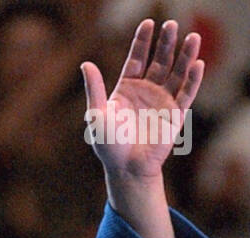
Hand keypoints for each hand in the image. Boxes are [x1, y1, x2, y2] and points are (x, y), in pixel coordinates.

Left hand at [82, 19, 203, 180]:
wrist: (126, 169)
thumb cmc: (108, 145)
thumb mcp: (97, 115)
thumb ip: (94, 89)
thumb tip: (86, 64)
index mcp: (127, 88)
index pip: (137, 58)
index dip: (143, 41)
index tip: (148, 22)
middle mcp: (146, 91)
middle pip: (159, 61)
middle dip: (166, 43)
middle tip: (172, 24)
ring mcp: (162, 102)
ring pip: (177, 73)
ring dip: (185, 55)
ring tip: (192, 36)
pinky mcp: (175, 115)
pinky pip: (186, 94)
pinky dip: (193, 79)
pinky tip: (198, 63)